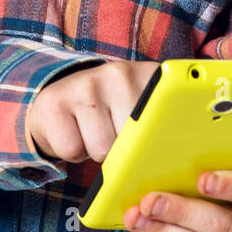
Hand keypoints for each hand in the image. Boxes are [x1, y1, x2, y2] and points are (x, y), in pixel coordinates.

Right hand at [26, 59, 159, 162]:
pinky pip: (71, 150)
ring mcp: (87, 83)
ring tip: (93, 133)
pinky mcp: (55, 100)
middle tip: (114, 134)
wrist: (59, 99)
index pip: (168, 119)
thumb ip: (163, 125)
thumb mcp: (141, 111)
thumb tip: (176, 157)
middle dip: (122, 150)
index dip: (160, 141)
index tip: (160, 148)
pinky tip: (74, 132)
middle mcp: (120, 74)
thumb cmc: (109, 114)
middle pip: (132, 142)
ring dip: (95, 151)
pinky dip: (72, 151)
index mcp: (149, 76)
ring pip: (101, 149)